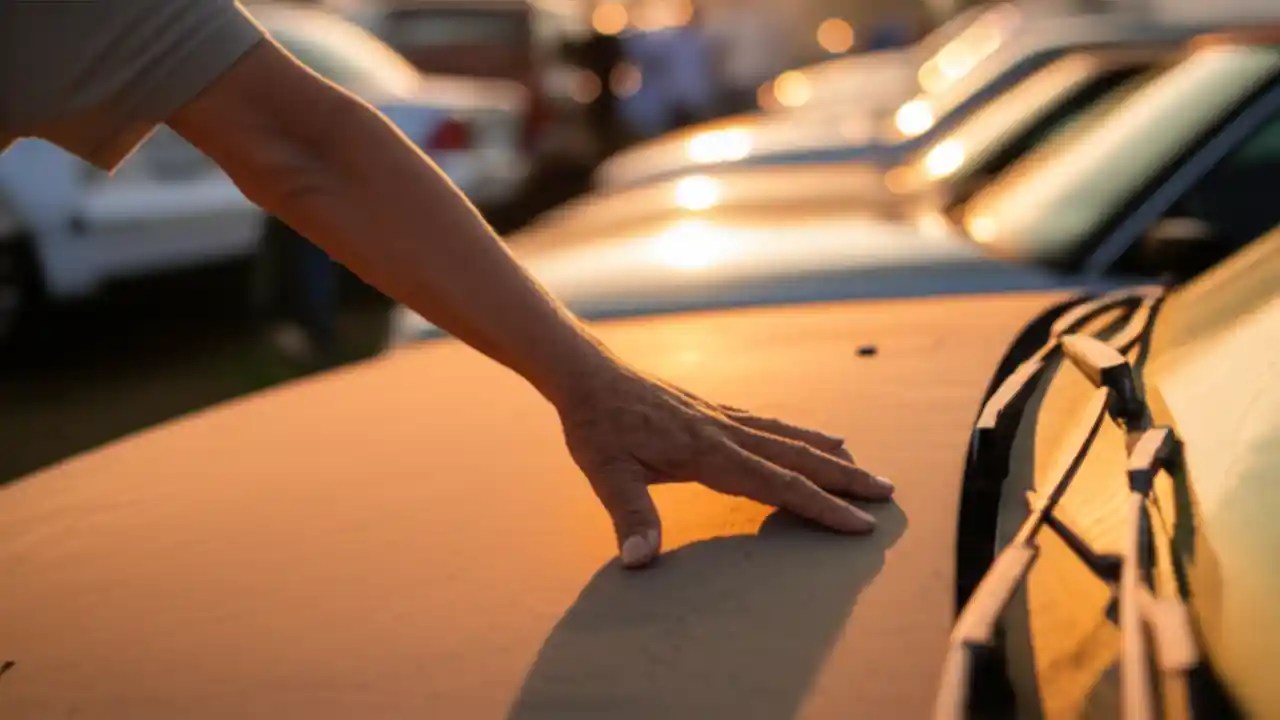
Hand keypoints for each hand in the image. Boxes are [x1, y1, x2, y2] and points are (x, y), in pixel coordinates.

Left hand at [556, 361, 894, 568]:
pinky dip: (798, 431)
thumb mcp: (604, 473)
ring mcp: (721, 416)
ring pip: (788, 435)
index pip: (776, 483)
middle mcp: (724, 430)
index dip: (820, 507)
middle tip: (888, 493)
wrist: (586, 372)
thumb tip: (639, 561)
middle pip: (797, 456)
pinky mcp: (712, 408)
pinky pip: (768, 421)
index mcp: (707, 451)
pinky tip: (812, 435)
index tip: (860, 525)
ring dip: (828, 453)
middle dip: (844, 478)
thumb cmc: (595, 424)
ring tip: (863, 466)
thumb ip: (628, 515)